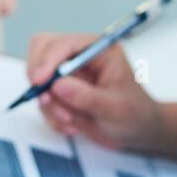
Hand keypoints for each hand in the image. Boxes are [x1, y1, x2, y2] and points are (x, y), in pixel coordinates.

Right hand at [25, 32, 163, 148]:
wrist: (138, 133)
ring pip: (39, 79)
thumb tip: (58, 85)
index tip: (39, 81)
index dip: (48, 59)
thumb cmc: (135, 114)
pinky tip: (74, 125)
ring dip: (50, 104)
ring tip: (72, 120)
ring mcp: (69, 75)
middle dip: (41, 78)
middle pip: (42, 50)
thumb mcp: (116, 108)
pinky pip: (43, 100)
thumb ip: (87, 97)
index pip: (64, 43)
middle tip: (46, 100)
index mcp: (99, 50)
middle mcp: (80, 58)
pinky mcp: (61, 93)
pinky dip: (52, 116)